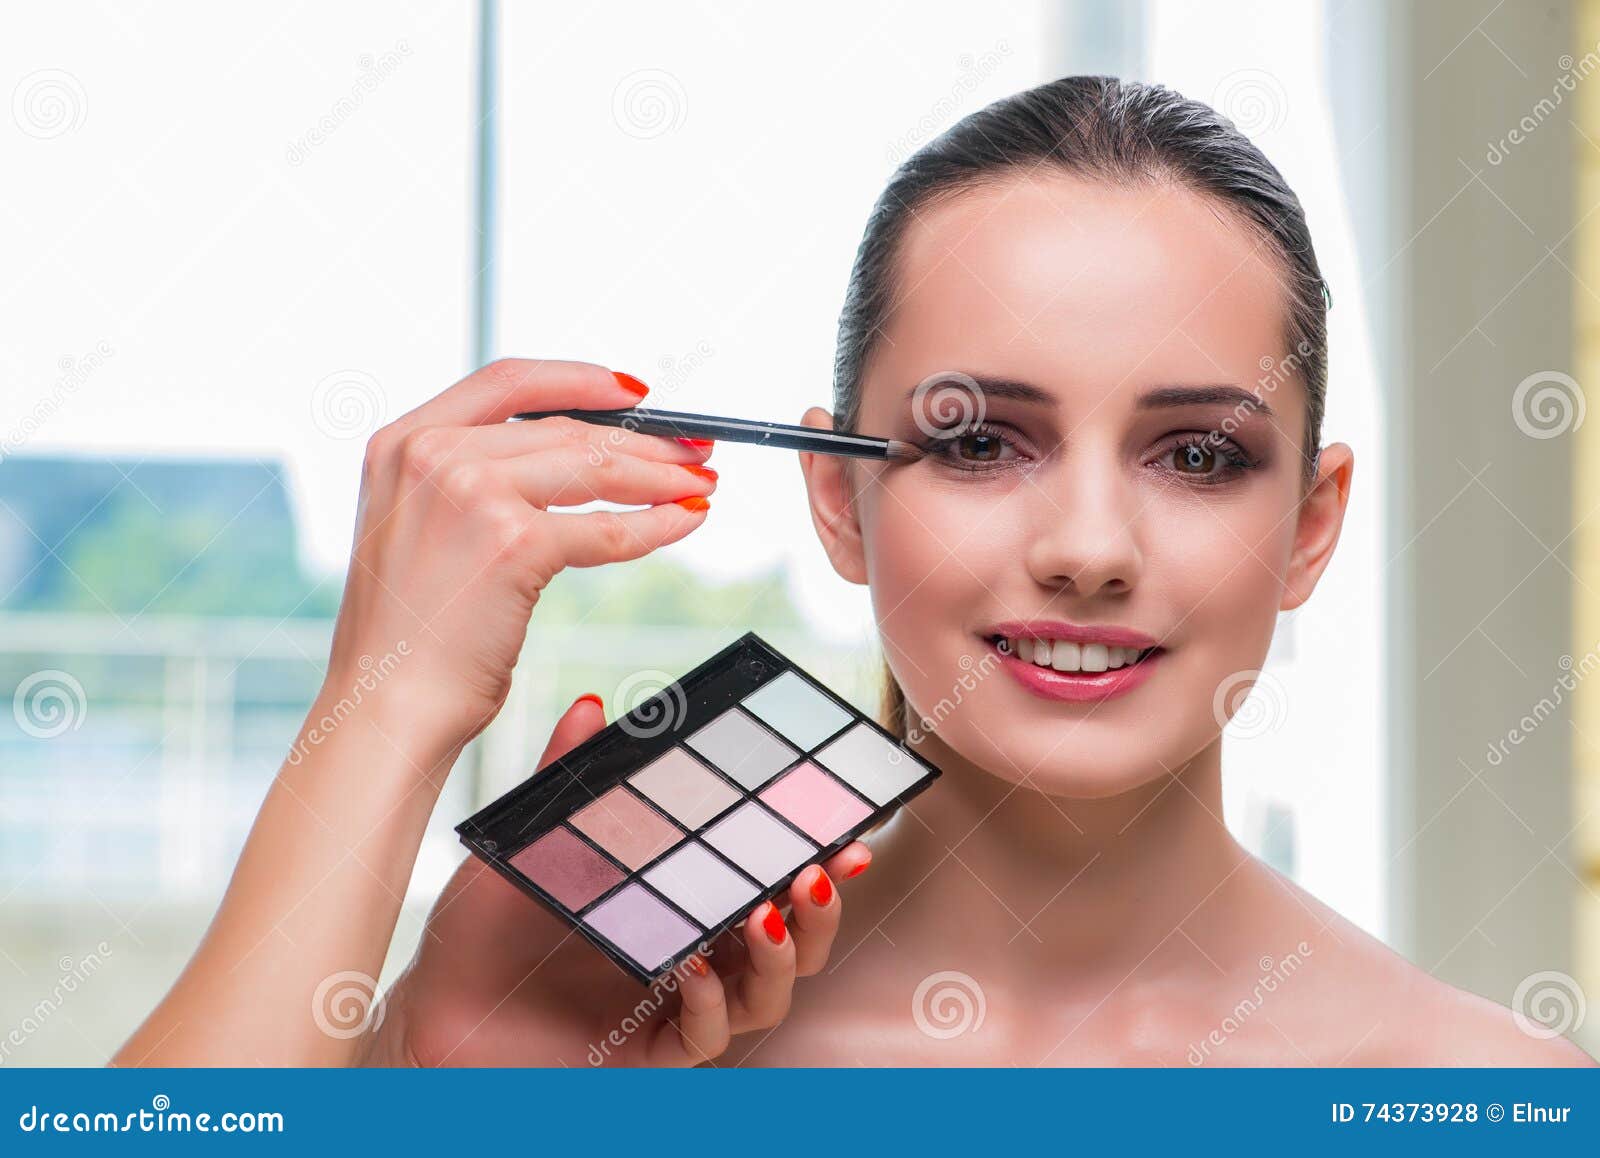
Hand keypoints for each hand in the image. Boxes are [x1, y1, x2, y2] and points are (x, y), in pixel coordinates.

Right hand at [321, 359, 715, 751]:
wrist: (385, 702)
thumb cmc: (409, 635)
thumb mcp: (418, 528)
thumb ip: (470, 478)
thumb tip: (570, 452)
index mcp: (401, 442)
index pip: (506, 382)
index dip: (580, 380)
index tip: (634, 393)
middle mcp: (430, 454)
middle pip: (565, 428)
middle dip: (642, 438)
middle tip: (691, 450)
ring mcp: (470, 492)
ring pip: (594, 468)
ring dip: (661, 475)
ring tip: (699, 484)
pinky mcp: (512, 541)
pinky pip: (608, 527)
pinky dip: (657, 524)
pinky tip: (685, 522)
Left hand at [363, 694, 871, 1066]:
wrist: (432, 1011)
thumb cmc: (481, 932)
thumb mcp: (530, 847)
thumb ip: (568, 779)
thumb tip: (591, 708)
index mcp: (678, 904)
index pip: (762, 880)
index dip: (811, 856)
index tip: (842, 826)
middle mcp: (691, 956)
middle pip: (789, 940)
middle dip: (819, 908)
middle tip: (821, 867)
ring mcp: (673, 1008)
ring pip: (766, 995)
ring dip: (779, 955)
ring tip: (765, 913)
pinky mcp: (646, 1055)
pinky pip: (702, 1039)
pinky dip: (709, 1006)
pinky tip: (694, 970)